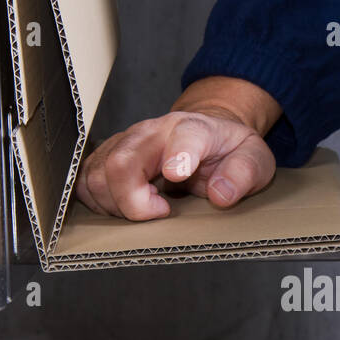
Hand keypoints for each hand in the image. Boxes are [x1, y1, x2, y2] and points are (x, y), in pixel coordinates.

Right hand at [77, 76, 282, 219]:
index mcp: (193, 128)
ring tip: (147, 208)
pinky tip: (124, 207)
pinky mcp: (108, 156)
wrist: (209, 134)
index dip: (179, 156)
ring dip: (116, 205)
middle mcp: (152, 131)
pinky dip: (99, 202)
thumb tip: (221, 194)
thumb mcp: (253, 159)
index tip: (177, 177)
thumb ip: (243, 173)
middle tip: (161, 211)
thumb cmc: (228, 149)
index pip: (184, 136)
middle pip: (122, 162)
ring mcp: (125, 142)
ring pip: (97, 176)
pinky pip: (86, 182)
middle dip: (133, 201)